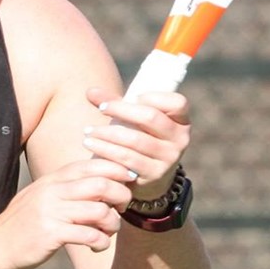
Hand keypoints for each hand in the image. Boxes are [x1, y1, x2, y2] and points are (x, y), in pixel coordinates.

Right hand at [0, 157, 137, 268]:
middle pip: (101, 184)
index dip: (117, 170)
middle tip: (122, 208)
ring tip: (108, 232)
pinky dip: (101, 242)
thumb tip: (101, 182)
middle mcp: (53, 191)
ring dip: (113, 223)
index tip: (128, 182)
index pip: (92, 164)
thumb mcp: (41, 197)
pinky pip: (89, 235)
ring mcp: (51, 212)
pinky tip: (97, 246)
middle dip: (121, 196)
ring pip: (99, 211)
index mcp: (53, 179)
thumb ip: (66, 187)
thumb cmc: (23, 224)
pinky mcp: (51, 234)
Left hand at [81, 87, 191, 203]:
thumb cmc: (140, 138)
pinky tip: (93, 145)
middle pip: (151, 117)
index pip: (178, 103)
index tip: (133, 97)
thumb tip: (90, 91)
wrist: (147, 177)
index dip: (155, 97)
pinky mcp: (154, 174)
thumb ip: (114, 103)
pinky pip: (127, 158)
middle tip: (101, 109)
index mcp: (181, 121)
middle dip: (122, 110)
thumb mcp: (133, 120)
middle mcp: (180, 139)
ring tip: (89, 130)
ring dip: (107, 133)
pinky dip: (106, 150)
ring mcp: (169, 158)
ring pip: (135, 139)